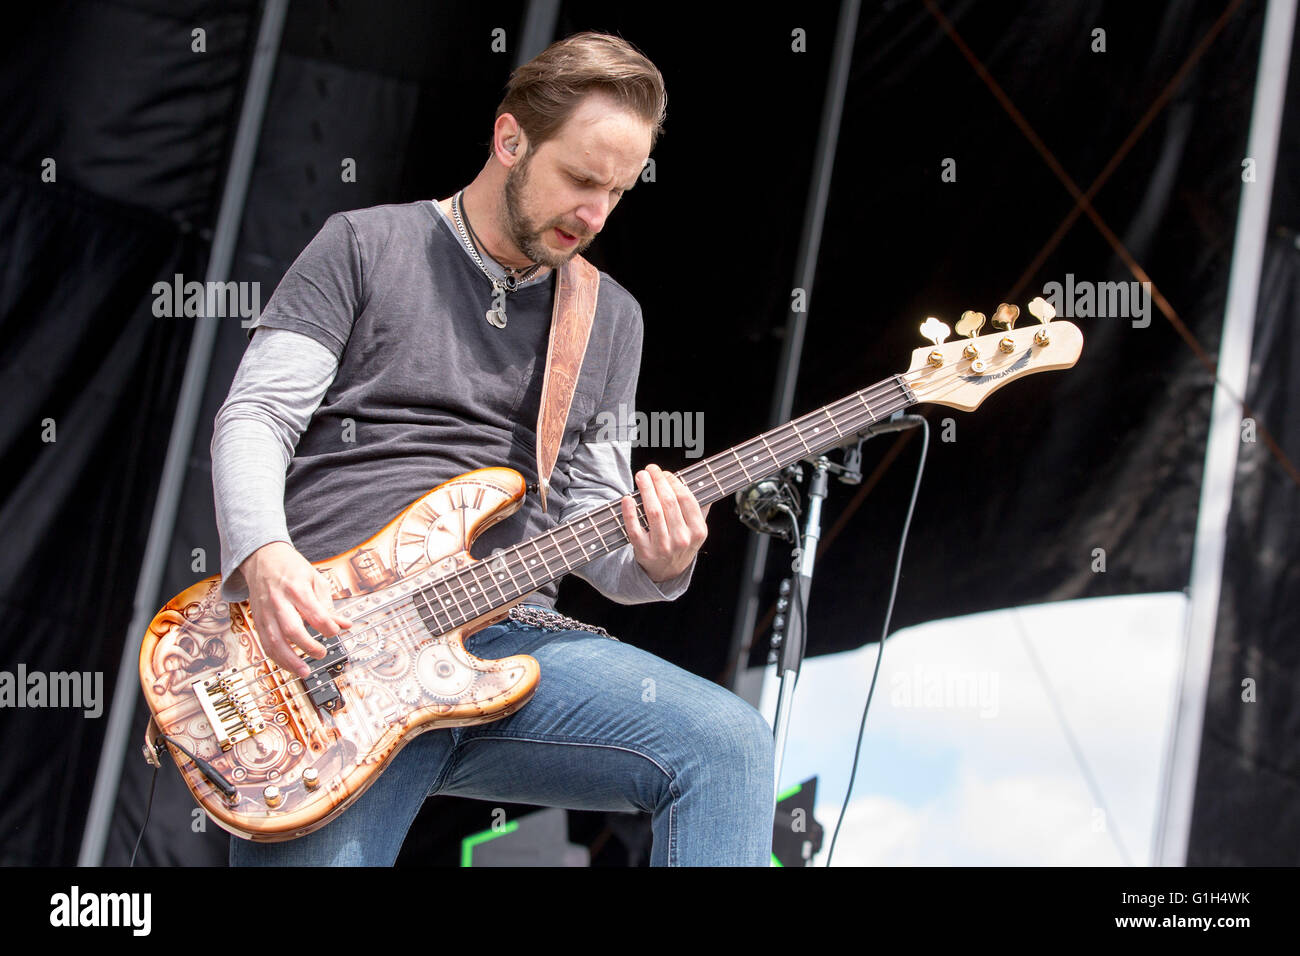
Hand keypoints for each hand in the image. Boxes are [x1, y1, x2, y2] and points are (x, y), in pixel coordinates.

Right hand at [238, 541, 351, 677]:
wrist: (263, 558)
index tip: (336, 632)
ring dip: (289, 660)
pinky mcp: (258, 621)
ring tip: (305, 671)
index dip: (327, 627)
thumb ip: (328, 605)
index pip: (314, 613)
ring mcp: (266, 613)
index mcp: (297, 589)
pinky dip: (277, 658)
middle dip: (308, 646)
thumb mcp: (315, 579)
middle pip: (292, 629)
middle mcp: (279, 602)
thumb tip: (344, 625)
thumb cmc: (291, 568)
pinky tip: (289, 666)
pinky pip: (265, 644)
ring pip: (274, 641)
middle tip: (322, 654)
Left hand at [621, 463, 710, 583]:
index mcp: (698, 531)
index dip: (674, 482)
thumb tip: (704, 481)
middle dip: (658, 481)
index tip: (665, 473)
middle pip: (669, 502)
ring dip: (646, 490)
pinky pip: (635, 529)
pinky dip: (630, 513)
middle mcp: (682, 540)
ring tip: (641, 476)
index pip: (686, 499)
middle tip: (650, 469)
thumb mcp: (696, 530)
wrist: (667, 572)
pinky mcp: (644, 552)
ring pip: (653, 512)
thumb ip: (700, 508)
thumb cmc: (682, 543)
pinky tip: (627, 499)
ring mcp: (662, 547)